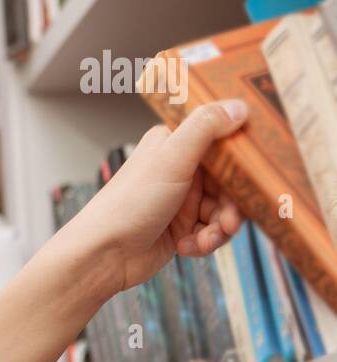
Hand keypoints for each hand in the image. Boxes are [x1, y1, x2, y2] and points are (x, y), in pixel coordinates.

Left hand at [61, 99, 247, 299]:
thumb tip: (239, 106)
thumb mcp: (171, 159)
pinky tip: (188, 248)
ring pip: (223, 210)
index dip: (242, 161)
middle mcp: (178, 169)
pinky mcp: (180, 228)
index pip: (223, 143)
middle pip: (230, 182)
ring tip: (208, 238)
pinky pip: (211, 233)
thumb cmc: (128, 204)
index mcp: (174, 144)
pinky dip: (206, 242)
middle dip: (234, 205)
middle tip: (230, 222)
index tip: (259, 174)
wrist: (102, 255)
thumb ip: (204, 129)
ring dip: (221, 228)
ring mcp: (180, 200)